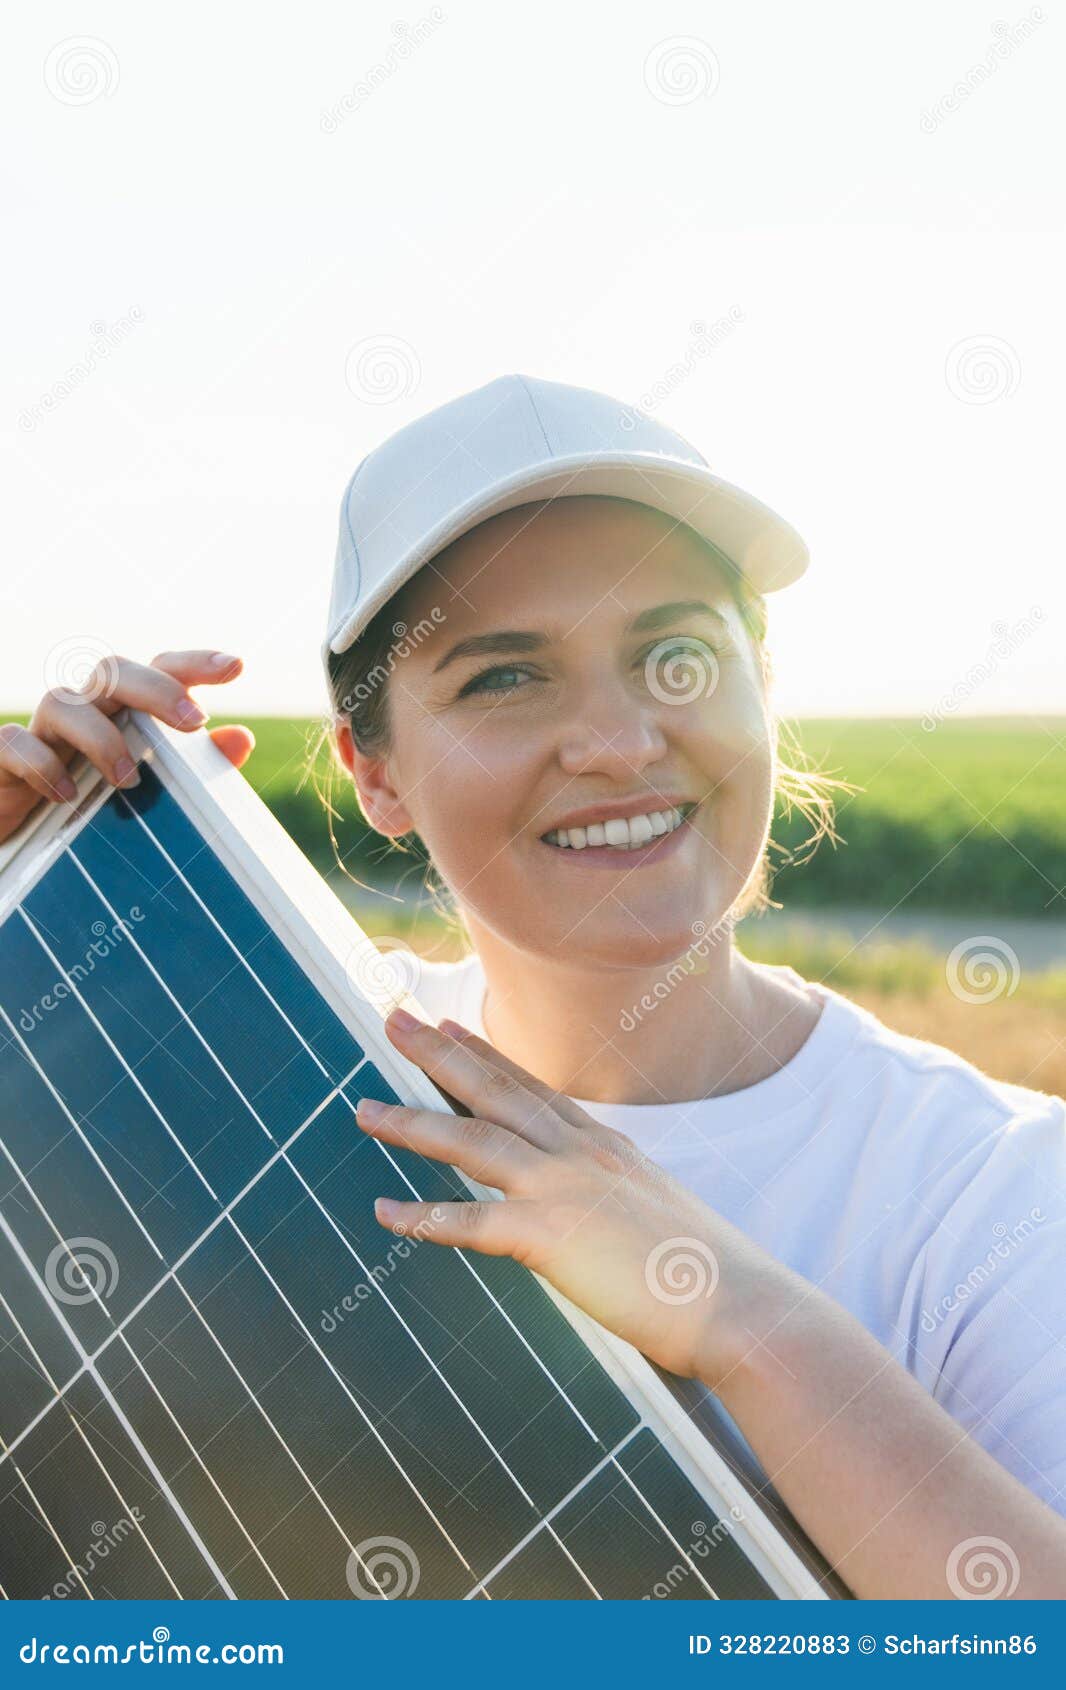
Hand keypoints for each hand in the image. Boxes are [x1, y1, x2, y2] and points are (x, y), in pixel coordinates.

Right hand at [0, 649, 253, 845]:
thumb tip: (241, 740)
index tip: (237, 667)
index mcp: (121, 712)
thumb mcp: (146, 791)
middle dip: (155, 689)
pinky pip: (15, 744)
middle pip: (112, 670)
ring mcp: (40, 731)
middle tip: (193, 720)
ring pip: (61, 701)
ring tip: (128, 779)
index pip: (157, 670)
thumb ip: (194, 768)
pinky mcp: (2, 758)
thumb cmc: (88, 807)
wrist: (16, 839)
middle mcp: (82, 710)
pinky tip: (67, 795)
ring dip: (101, 737)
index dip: (194, 663)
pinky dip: (42, 767)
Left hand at [356, 1007, 782, 1386]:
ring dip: (412, 1122)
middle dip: (438, 1052)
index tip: (448, 1023)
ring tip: (363, 1109)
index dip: (484, 1054)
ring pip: (470, 1141)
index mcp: (605, 1146)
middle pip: (493, 1090)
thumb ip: (616, 1203)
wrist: (740, 1305)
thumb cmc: (707, 1275)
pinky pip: (469, 1222)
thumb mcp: (659, 1214)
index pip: (531, 1087)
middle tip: (392, 1019)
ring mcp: (563, 1188)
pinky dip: (422, 1218)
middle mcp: (579, 1153)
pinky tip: (384, 1213)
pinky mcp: (549, 1235)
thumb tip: (597, 1217)